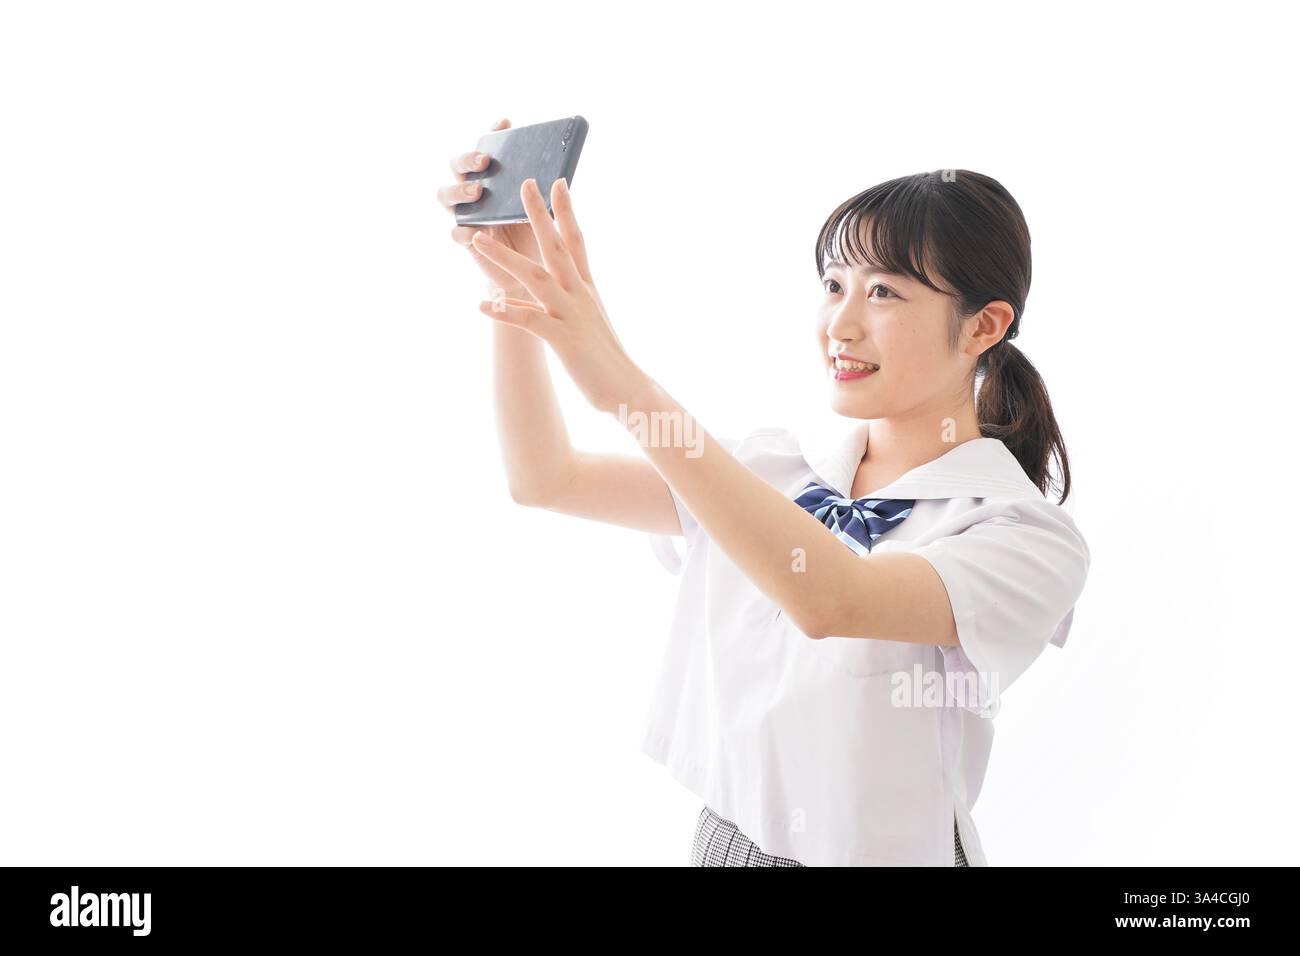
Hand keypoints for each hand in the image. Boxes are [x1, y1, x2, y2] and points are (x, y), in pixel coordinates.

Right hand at [440, 118, 540, 299]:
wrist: (536, 275)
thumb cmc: (542, 235)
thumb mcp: (548, 211)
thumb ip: (548, 194)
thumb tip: (561, 177)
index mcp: (496, 178)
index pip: (488, 147)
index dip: (493, 133)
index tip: (505, 123)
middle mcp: (477, 191)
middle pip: (459, 165)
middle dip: (468, 158)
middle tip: (485, 160)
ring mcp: (468, 214)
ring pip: (447, 195)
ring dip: (459, 190)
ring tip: (477, 191)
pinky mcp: (468, 241)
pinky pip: (456, 233)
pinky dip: (463, 230)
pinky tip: (473, 230)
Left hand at [471, 177, 647, 414]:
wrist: (627, 389)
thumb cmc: (605, 357)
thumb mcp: (590, 317)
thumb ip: (575, 295)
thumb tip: (564, 281)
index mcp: (587, 287)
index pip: (576, 240)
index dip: (566, 211)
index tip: (558, 182)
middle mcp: (580, 294)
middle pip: (557, 246)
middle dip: (539, 214)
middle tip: (525, 183)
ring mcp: (571, 314)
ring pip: (534, 277)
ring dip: (505, 258)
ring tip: (478, 240)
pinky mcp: (563, 339)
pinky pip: (529, 321)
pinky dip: (507, 311)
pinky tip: (483, 305)